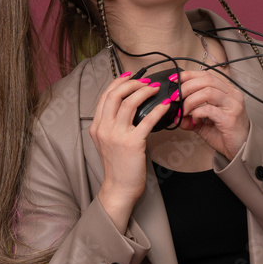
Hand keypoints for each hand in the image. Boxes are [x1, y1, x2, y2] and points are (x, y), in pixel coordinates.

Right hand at [90, 75, 170, 229]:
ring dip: (145, 92)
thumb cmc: (118, 165)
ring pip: (129, 103)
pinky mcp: (132, 143)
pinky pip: (147, 120)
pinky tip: (166, 105)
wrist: (119, 187)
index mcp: (97, 126)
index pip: (105, 96)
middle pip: (115, 95)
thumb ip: (112, 124)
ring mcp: (117, 135)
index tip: (131, 76)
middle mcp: (104, 128)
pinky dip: (158, 109)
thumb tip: (129, 105)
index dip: (118, 82)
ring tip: (156, 89)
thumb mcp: (107, 142)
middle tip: (146, 82)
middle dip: (133, 83)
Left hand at [177, 69, 249, 160]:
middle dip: (186, 87)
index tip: (174, 80)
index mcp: (226, 91)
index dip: (188, 75)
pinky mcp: (230, 118)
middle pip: (206, 80)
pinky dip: (197, 113)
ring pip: (207, 92)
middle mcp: (232, 94)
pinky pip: (209, 109)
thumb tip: (175, 115)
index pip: (206, 75)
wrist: (241, 148)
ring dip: (190, 100)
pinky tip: (195, 120)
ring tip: (184, 111)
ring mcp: (233, 105)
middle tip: (175, 98)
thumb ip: (190, 117)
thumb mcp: (204, 124)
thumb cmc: (226, 134)